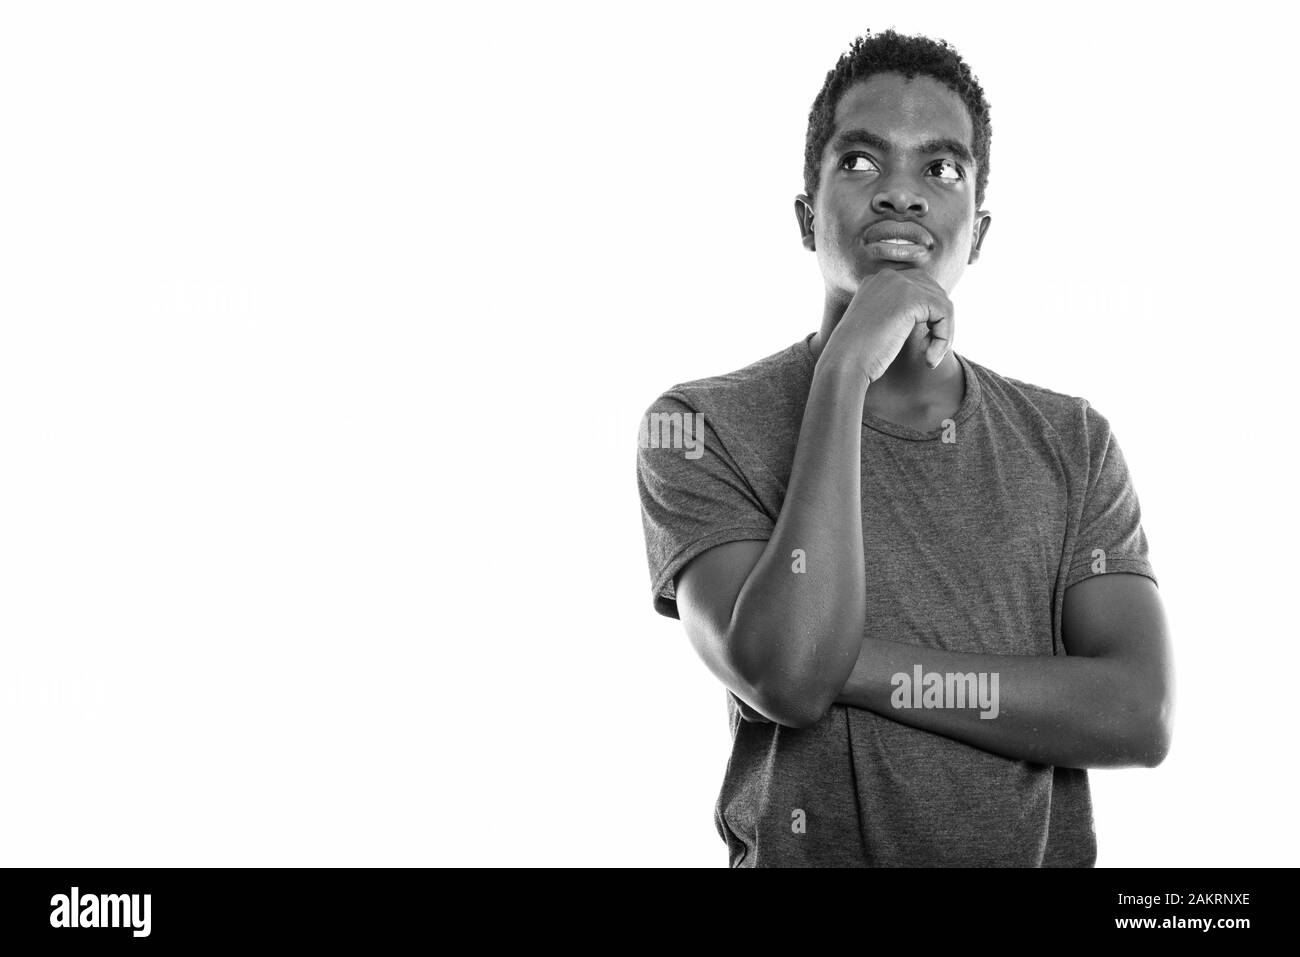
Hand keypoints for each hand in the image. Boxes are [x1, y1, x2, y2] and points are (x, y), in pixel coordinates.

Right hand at [818, 267, 954, 385]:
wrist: (844, 363)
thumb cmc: (858, 355)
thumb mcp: (879, 327)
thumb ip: (899, 314)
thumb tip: (932, 312)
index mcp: (878, 281)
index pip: (920, 288)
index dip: (929, 316)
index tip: (923, 345)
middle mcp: (889, 276)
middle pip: (935, 292)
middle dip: (940, 322)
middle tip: (931, 352)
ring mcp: (900, 283)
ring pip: (943, 303)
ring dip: (944, 334)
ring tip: (931, 358)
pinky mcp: (911, 297)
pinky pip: (944, 313)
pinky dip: (944, 337)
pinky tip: (929, 358)